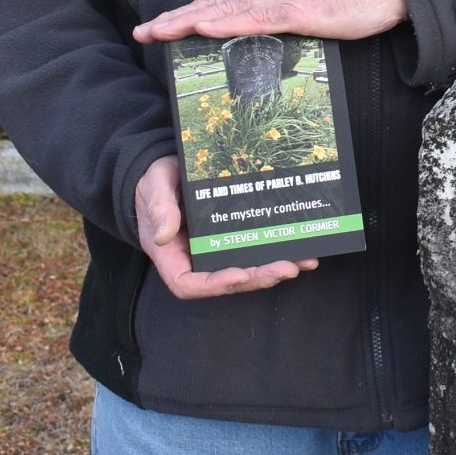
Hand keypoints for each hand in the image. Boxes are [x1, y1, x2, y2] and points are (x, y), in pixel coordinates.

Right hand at [132, 153, 318, 299]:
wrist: (168, 169)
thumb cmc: (154, 180)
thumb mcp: (153, 187)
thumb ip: (159, 208)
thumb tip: (164, 235)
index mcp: (170, 255)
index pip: (188, 284)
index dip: (215, 285)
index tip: (240, 274)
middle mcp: (194, 259)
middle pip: (226, 282)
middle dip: (258, 278)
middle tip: (286, 268)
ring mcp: (215, 251)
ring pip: (245, 270)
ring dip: (273, 270)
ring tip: (302, 263)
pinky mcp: (231, 238)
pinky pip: (252, 251)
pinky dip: (276, 253)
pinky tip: (301, 251)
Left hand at [133, 0, 408, 44]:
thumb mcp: (308, 5)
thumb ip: (280, 17)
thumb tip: (258, 40)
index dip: (187, 11)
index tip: (159, 26)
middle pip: (213, 1)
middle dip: (175, 17)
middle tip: (142, 33)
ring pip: (226, 8)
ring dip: (188, 20)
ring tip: (159, 32)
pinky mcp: (300, 7)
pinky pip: (256, 17)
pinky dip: (227, 22)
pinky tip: (204, 28)